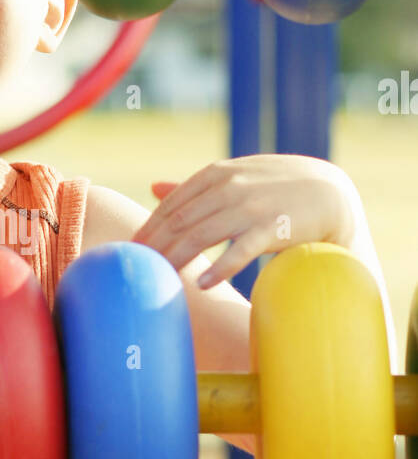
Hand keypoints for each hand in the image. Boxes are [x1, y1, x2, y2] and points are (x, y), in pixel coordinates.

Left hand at [131, 155, 358, 288]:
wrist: (328, 193)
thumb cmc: (274, 189)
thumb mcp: (234, 178)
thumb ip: (194, 186)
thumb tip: (153, 187)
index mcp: (216, 175)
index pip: (172, 204)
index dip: (148, 228)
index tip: (130, 251)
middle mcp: (229, 187)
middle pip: (180, 221)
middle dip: (155, 246)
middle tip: (136, 270)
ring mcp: (250, 207)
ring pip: (202, 236)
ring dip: (176, 259)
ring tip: (158, 278)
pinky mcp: (271, 228)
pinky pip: (239, 251)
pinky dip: (219, 268)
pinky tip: (201, 283)